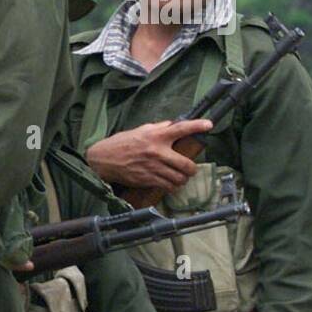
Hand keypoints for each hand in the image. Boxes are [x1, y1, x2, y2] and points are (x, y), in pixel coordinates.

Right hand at [84, 118, 213, 189]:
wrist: (103, 159)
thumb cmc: (120, 143)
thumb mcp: (139, 130)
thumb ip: (157, 128)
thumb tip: (172, 125)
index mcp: (155, 136)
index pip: (181, 129)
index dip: (197, 126)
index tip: (209, 125)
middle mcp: (157, 152)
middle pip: (187, 164)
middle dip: (192, 169)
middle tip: (190, 168)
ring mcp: (153, 168)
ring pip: (179, 179)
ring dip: (182, 179)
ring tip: (180, 177)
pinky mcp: (148, 180)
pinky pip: (168, 186)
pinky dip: (172, 186)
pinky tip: (169, 183)